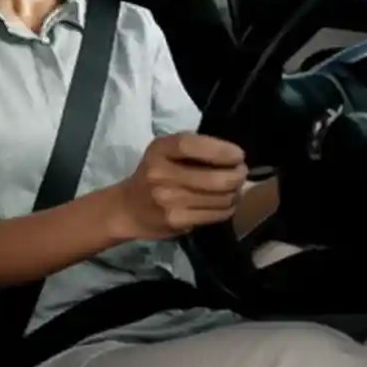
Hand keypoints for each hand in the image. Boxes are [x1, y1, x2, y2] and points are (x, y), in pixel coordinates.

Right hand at [112, 132, 247, 240]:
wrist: (127, 209)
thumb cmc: (152, 175)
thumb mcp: (164, 153)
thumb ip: (194, 149)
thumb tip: (236, 158)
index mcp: (159, 150)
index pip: (192, 145)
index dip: (221, 149)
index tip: (238, 155)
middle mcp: (161, 174)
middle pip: (216, 178)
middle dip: (238, 176)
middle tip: (240, 174)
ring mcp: (168, 199)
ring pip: (222, 198)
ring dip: (235, 193)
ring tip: (232, 190)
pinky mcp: (176, 220)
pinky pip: (216, 214)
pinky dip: (227, 208)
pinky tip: (222, 204)